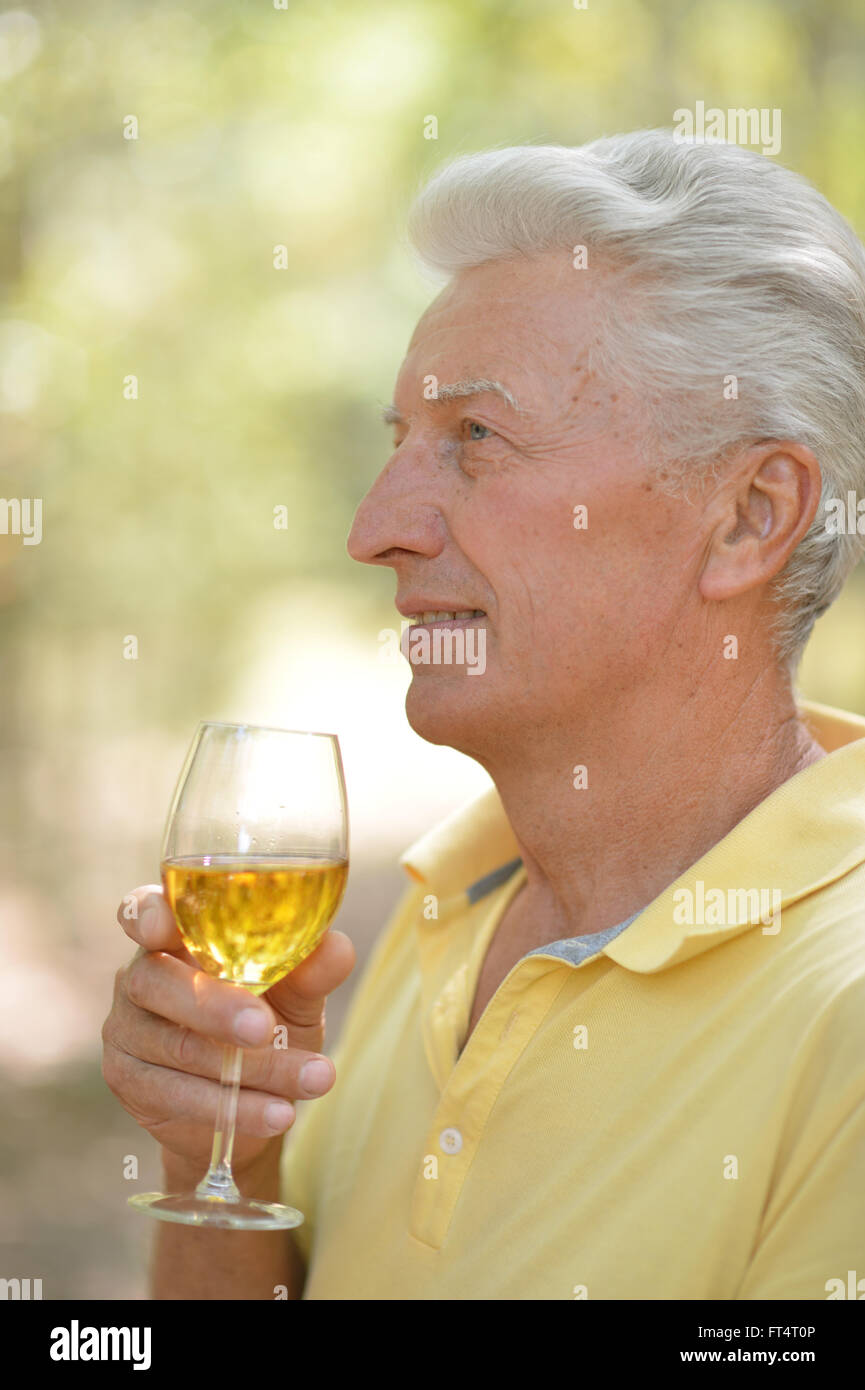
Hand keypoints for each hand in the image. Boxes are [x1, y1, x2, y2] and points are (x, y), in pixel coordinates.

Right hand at [102, 885, 355, 1176]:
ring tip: (313, 1079)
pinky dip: (235, 1108)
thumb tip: (337, 948)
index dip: (145, 913)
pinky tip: (278, 1113)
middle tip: (263, 1028)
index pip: (143, 911)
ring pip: (180, 1047)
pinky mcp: (129, 1081)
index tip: (159, 925)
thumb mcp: (295, 996)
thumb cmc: (270, 1024)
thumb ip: (310, 970)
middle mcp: (140, 976)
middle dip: (214, 1006)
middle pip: (157, 982)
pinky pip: (179, 1095)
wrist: (254, 1106)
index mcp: (175, 937)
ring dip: (251, 1069)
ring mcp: (127, 1030)